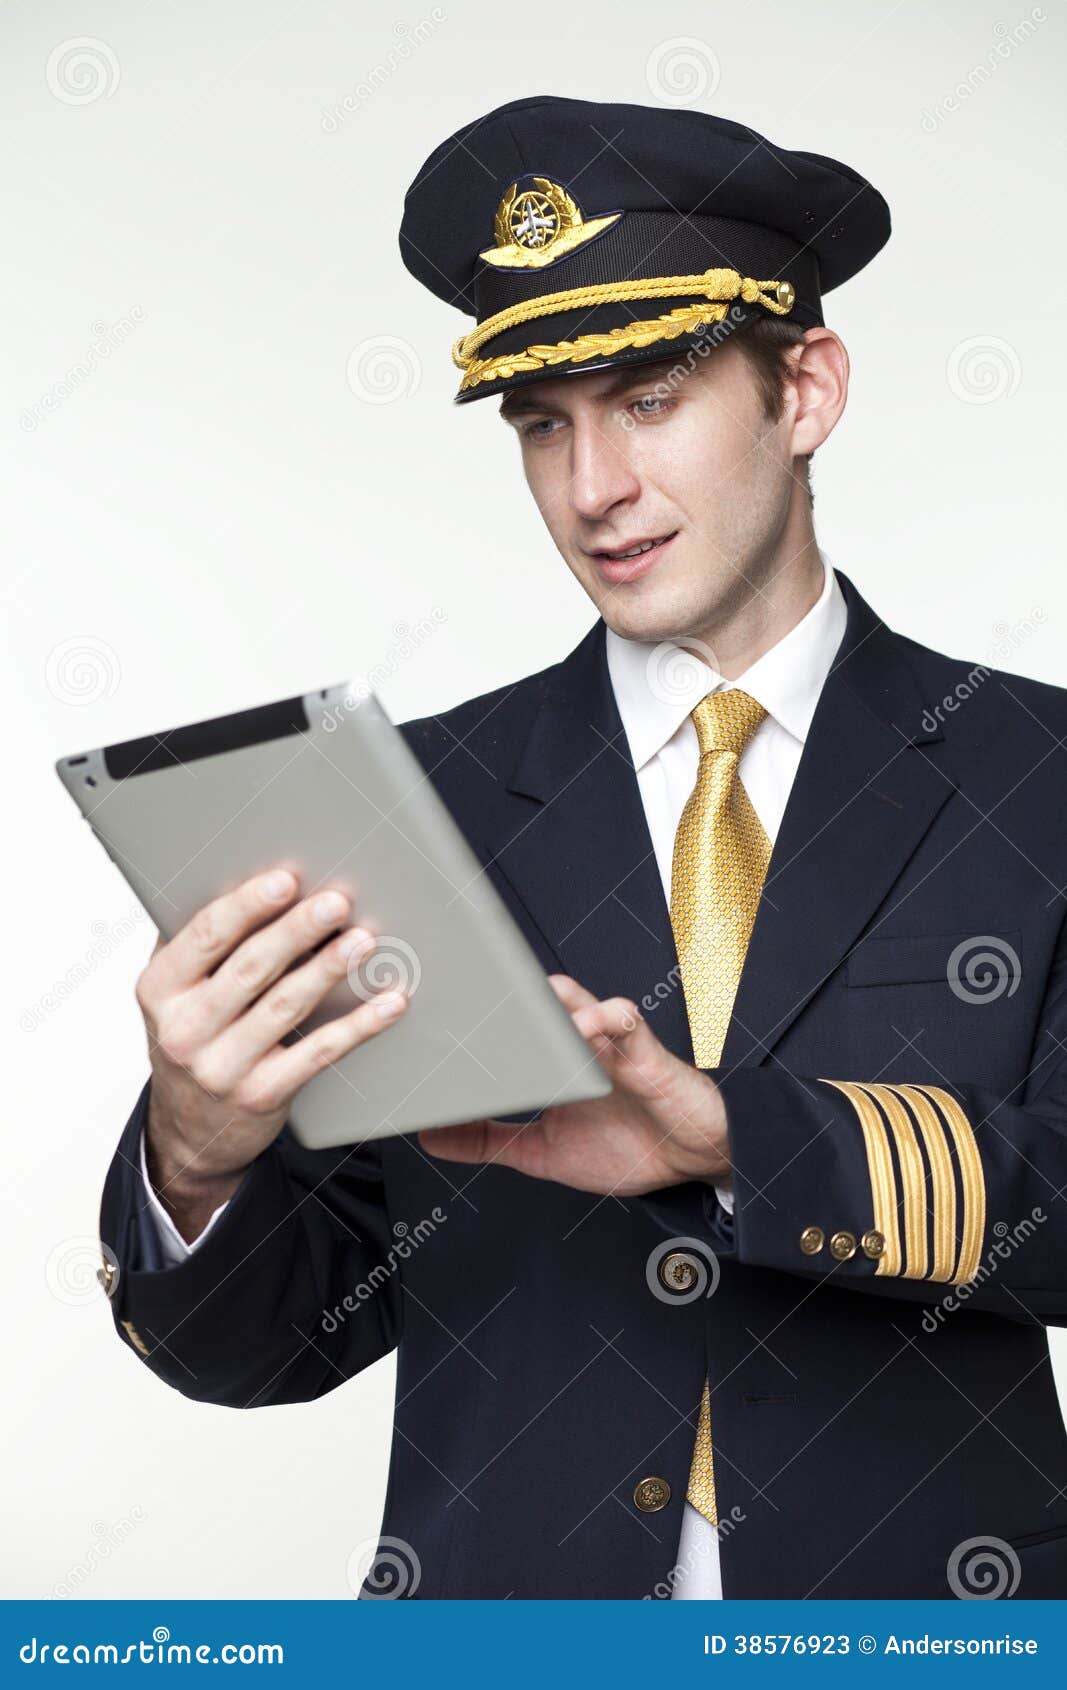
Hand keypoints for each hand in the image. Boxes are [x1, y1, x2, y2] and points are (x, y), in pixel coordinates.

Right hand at [137, 866, 407, 1238]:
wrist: (189, 1129)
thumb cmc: (193, 1037)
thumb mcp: (176, 992)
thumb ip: (201, 942)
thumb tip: (254, 878)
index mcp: (159, 989)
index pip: (205, 936)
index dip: (248, 905)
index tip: (285, 880)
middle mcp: (184, 1029)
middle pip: (251, 968)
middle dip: (298, 931)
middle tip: (337, 903)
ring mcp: (221, 1067)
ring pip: (285, 1007)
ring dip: (329, 970)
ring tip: (363, 941)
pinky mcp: (261, 1095)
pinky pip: (317, 1053)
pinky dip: (358, 1026)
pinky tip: (387, 1003)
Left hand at [419, 974, 729, 1195]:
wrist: (691, 1160)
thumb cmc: (628, 1147)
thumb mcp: (543, 1153)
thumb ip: (489, 1142)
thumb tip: (432, 1136)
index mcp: (546, 1064)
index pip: (501, 1029)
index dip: (467, 1020)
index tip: (428, 1024)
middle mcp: (573, 1046)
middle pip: (531, 1005)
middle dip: (500, 995)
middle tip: (461, 996)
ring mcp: (607, 1044)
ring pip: (573, 1002)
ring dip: (547, 1002)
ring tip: (522, 1003)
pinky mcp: (643, 1052)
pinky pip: (623, 1021)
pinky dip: (603, 1019)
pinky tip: (586, 1025)